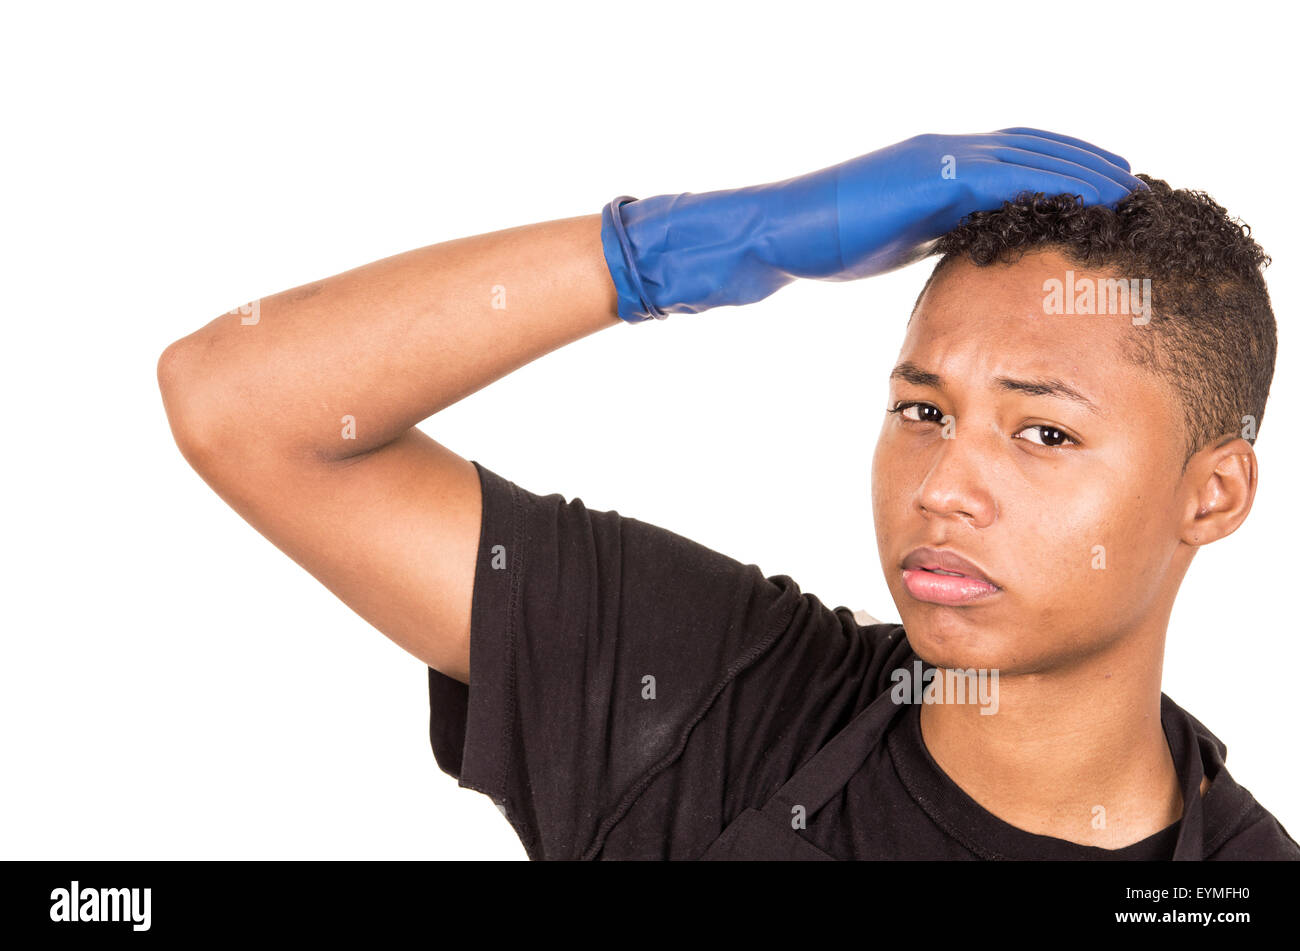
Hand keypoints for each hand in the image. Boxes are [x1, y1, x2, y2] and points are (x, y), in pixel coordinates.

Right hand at [601, 127, 1144, 321]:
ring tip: (1129, 191)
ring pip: (1031, 156)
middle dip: (1087, 165)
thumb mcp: (894, 237)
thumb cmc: (823, 243)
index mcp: (936, 166)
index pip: (1014, 162)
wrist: (777, 232)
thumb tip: (970, 253)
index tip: (1101, 194)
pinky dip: (1052, 186)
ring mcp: (939, 158)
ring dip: (1084, 171)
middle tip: (1134, 189)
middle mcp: (944, 152)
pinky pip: (1008, 178)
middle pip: (1035, 149)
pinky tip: (1086, 203)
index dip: (1061, 172)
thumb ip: (935, 232)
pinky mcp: (931, 175)